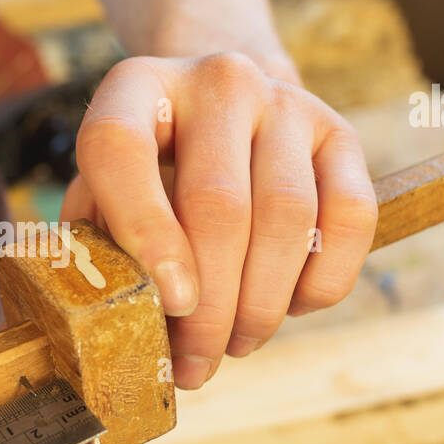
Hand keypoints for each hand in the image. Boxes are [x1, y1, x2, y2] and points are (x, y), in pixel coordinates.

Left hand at [62, 50, 376, 390]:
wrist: (226, 107)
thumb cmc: (151, 169)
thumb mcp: (103, 189)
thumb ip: (94, 242)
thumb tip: (104, 318)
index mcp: (134, 88)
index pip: (120, 149)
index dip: (140, 231)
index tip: (166, 302)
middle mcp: (216, 81)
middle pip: (218, 205)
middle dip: (209, 307)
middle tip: (197, 362)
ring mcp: (286, 101)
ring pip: (286, 218)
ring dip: (262, 304)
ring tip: (237, 344)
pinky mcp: (342, 132)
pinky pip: (350, 217)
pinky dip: (322, 281)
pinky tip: (290, 307)